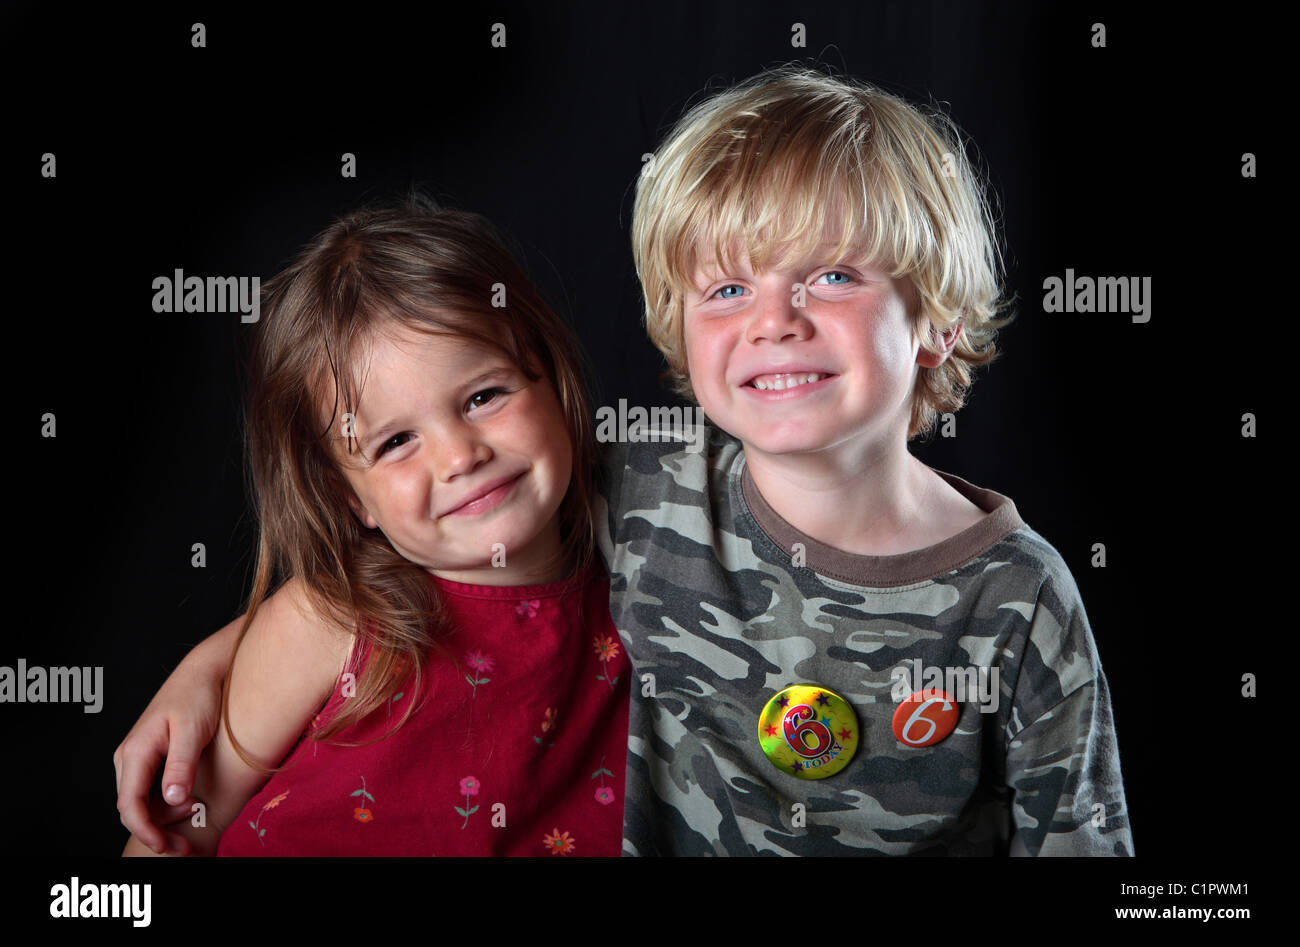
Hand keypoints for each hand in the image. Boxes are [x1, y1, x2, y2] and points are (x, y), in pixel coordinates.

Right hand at [114, 656, 224, 853]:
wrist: (204, 672)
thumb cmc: (199, 696)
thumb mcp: (194, 730)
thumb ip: (181, 764)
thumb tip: (173, 799)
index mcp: (136, 751)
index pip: (130, 803)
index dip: (146, 830)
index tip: (166, 846)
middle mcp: (130, 757)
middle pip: (133, 808)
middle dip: (157, 830)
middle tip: (187, 844)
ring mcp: (138, 757)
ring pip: (142, 802)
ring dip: (165, 818)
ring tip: (197, 815)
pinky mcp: (152, 757)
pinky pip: (151, 791)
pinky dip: (168, 805)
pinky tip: (191, 805)